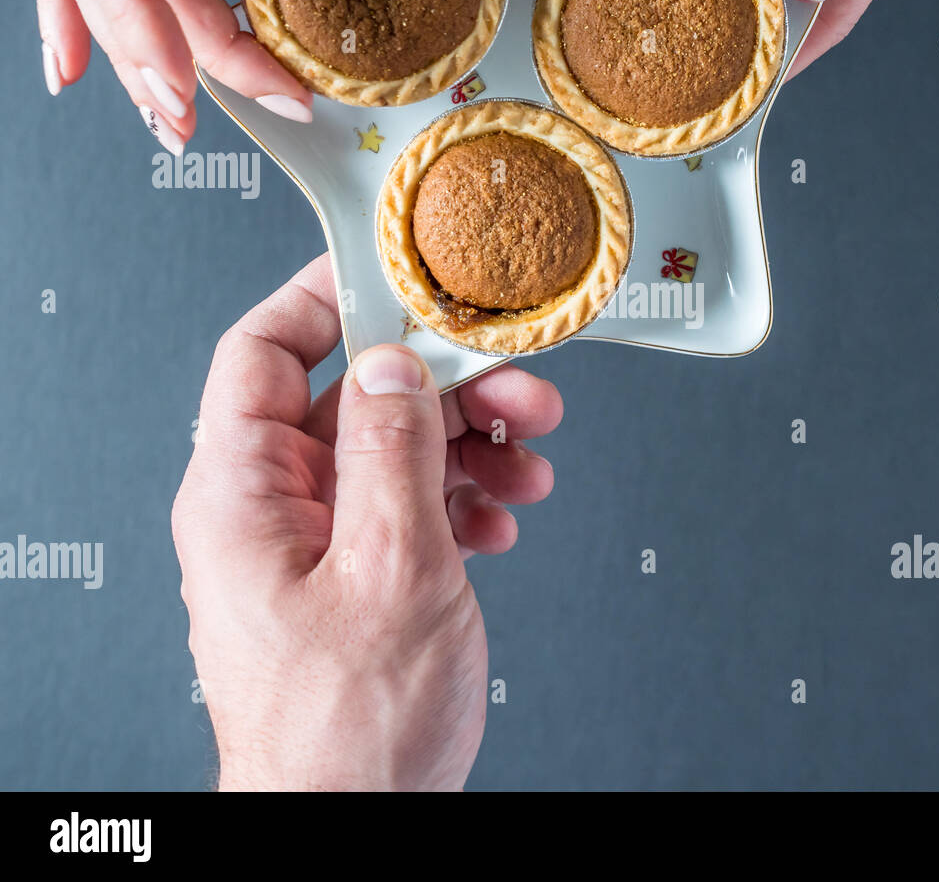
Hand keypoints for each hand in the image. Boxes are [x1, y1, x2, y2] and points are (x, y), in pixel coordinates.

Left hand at [171, 254, 560, 790]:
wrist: (359, 826)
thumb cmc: (350, 730)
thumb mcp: (391, 568)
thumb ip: (392, 451)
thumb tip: (393, 361)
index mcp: (243, 495)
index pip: (260, 352)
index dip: (326, 301)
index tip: (400, 276)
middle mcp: (273, 510)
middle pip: (354, 399)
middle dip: (445, 387)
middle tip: (520, 388)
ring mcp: (317, 545)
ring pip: (395, 451)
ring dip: (470, 444)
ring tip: (531, 460)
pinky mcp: (358, 577)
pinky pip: (410, 506)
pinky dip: (464, 499)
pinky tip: (503, 517)